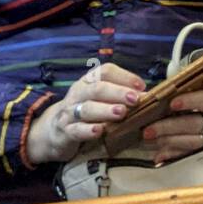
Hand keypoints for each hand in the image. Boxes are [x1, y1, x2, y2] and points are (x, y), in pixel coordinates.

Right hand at [27, 63, 145, 164]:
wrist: (53, 132)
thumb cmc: (86, 113)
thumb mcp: (99, 100)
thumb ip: (120, 96)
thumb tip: (149, 96)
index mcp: (89, 81)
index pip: (105, 71)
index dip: (124, 76)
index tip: (142, 86)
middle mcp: (78, 93)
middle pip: (97, 88)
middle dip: (118, 92)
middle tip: (135, 99)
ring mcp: (69, 112)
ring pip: (87, 109)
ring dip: (105, 110)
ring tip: (121, 112)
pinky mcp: (65, 132)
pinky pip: (76, 130)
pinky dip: (87, 130)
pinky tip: (99, 131)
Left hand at [142, 72, 202, 163]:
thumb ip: (190, 83)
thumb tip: (162, 90)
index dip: (190, 102)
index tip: (172, 103)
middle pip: (194, 124)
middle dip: (169, 127)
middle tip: (148, 129)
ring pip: (191, 141)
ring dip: (168, 142)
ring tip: (148, 139)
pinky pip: (190, 152)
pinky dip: (173, 154)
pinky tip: (158, 156)